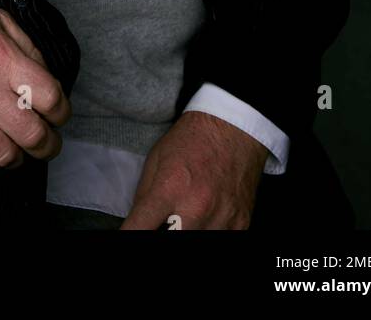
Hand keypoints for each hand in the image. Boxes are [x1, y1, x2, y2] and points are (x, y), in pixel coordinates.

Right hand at [0, 0, 71, 171]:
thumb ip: (28, 48)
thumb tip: (47, 79)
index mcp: (2, 58)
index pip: (50, 98)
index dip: (63, 112)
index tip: (60, 114)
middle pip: (33, 135)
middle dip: (49, 144)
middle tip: (49, 141)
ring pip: (5, 156)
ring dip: (20, 156)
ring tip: (19, 146)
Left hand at [118, 111, 269, 229]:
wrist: (232, 128)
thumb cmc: (190, 141)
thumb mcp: (156, 160)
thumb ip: (143, 198)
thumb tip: (137, 226)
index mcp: (169, 188)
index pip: (140, 228)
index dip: (130, 233)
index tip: (129, 233)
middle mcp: (196, 207)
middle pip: (172, 239)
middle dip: (165, 230)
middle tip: (166, 218)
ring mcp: (221, 218)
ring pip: (198, 241)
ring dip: (190, 230)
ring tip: (188, 214)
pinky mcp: (241, 224)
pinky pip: (222, 239)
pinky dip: (211, 229)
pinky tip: (208, 216)